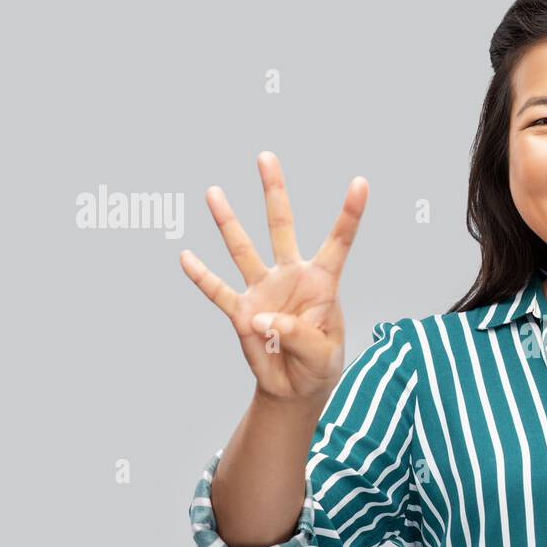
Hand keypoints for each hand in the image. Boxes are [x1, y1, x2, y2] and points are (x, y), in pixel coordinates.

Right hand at [179, 151, 367, 404]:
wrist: (296, 389)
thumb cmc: (319, 366)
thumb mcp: (322, 356)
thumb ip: (299, 335)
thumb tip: (261, 315)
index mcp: (322, 283)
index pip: (338, 241)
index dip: (350, 213)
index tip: (361, 182)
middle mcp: (291, 277)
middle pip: (281, 226)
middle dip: (274, 192)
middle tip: (266, 156)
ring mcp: (263, 291)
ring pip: (243, 250)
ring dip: (228, 222)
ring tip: (214, 191)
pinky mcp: (241, 312)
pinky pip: (218, 292)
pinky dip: (201, 277)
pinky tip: (185, 257)